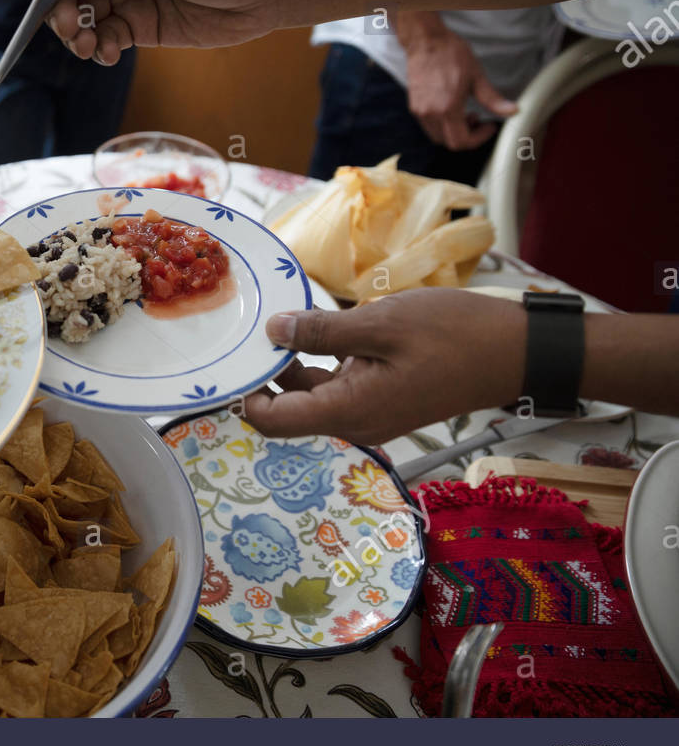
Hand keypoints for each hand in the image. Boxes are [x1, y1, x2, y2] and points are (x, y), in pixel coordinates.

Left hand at [240, 288, 526, 443]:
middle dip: (263, 375)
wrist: (514, 352)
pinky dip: (318, 362)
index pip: (272, 422)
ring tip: (278, 322)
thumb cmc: (453, 335)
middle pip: (287, 410)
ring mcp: (368, 412)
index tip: (232, 359)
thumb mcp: (380, 324)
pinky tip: (314, 328)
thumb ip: (322, 332)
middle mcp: (353, 421)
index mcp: (348, 412)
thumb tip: (273, 331)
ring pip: (310, 395)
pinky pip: (335, 385)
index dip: (244, 396)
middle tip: (248, 331)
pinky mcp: (381, 397)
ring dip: (290, 365)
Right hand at [395, 11, 517, 149]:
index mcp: (448, 108)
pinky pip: (430, 126)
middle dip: (467, 136)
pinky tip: (451, 107)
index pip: (462, 142)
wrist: (426, 42)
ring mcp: (420, 112)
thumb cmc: (452, 55)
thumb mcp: (477, 77)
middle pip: (449, 143)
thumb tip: (513, 111)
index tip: (488, 125)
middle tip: (477, 119)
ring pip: (438, 136)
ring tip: (464, 112)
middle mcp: (431, 114)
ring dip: (453, 131)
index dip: (479, 138)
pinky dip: (443, 124)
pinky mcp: (414, 107)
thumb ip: (492, 99)